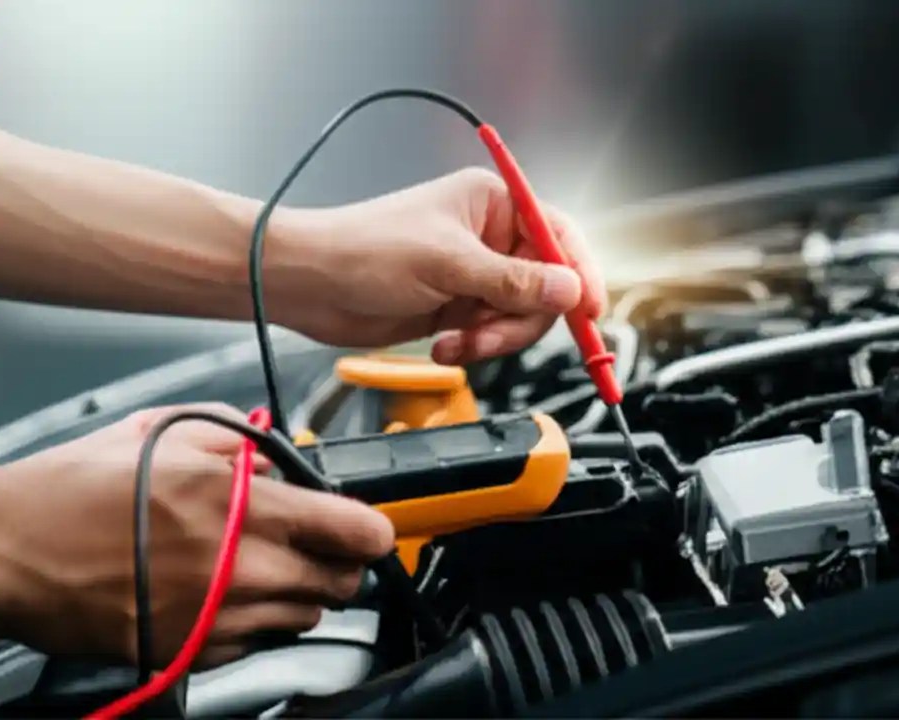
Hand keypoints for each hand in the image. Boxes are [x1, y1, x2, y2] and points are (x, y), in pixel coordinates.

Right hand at [0, 404, 394, 668]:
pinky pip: (258, 645)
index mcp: (240, 505)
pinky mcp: (190, 653)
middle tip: (317, 544)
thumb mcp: (160, 434)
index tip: (370, 527)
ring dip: (300, 593)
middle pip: (342, 582)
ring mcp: (216, 618)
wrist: (3, 550)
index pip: (353, 528)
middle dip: (339, 561)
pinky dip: (257, 623)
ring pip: (305, 617)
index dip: (372, 529)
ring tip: (262, 567)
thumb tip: (277, 450)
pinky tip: (225, 596)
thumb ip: (235, 437)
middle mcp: (239, 567)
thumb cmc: (71, 491)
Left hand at [272, 167, 607, 363]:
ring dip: (494, 338)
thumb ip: (514, 281)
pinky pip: (493, 335)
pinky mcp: (460, 308)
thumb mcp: (448, 265)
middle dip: (522, 317)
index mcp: (493, 203)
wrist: (308, 285)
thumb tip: (569, 289)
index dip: (579, 273)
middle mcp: (491, 237)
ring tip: (457, 340)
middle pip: (546, 286)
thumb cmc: (364, 251)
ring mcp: (476, 275)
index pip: (559, 234)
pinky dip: (475, 347)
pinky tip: (444, 343)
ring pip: (521, 317)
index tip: (590, 310)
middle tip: (492, 332)